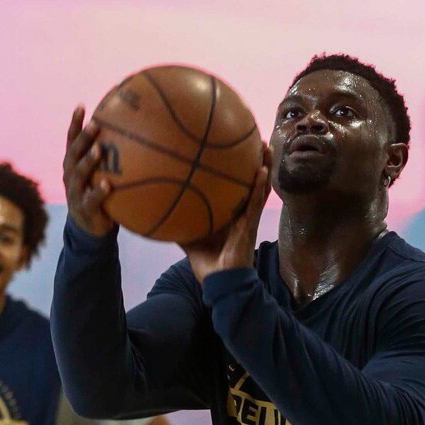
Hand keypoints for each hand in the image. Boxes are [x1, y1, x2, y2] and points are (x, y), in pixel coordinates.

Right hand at [63, 105, 115, 237]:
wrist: (90, 228)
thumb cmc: (99, 195)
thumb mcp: (102, 174)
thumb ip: (111, 158)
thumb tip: (137, 135)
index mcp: (73, 165)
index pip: (72, 140)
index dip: (75, 123)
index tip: (81, 105)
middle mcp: (70, 176)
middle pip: (74, 153)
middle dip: (83, 137)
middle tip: (95, 123)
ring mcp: (75, 192)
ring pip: (78, 174)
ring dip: (88, 161)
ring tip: (99, 149)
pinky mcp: (84, 209)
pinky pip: (91, 200)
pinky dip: (99, 192)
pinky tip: (108, 185)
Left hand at [184, 144, 270, 283]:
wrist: (220, 284)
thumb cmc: (209, 265)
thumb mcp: (189, 240)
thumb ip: (179, 224)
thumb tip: (158, 209)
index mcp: (232, 215)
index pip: (238, 188)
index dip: (241, 171)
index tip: (239, 150)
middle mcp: (242, 214)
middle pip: (253, 183)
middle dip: (257, 162)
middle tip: (257, 140)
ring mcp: (248, 219)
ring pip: (259, 189)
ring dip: (265, 167)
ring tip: (266, 147)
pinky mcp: (249, 227)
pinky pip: (254, 203)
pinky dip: (259, 187)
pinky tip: (261, 170)